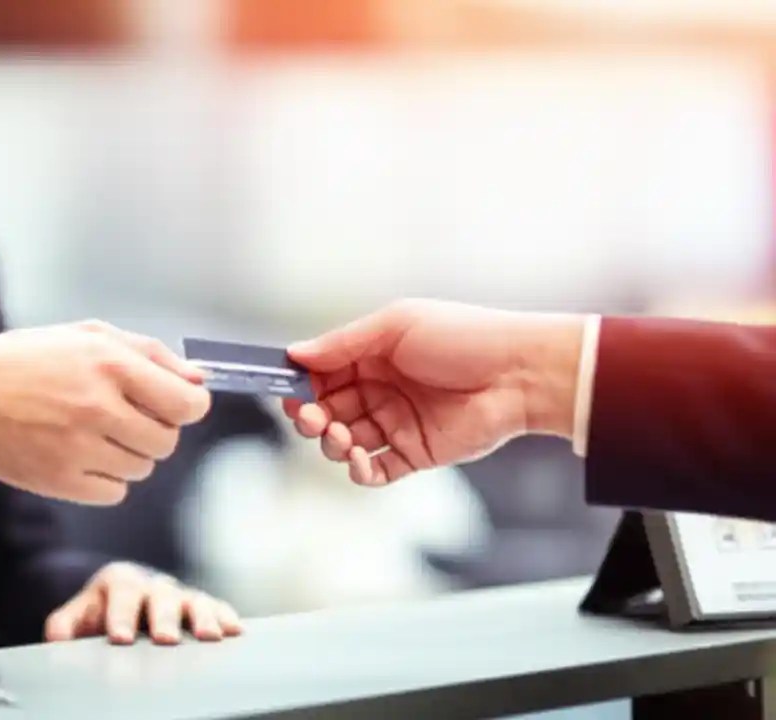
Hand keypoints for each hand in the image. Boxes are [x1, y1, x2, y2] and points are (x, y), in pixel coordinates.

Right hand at [0, 321, 210, 504]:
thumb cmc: (27, 360)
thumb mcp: (87, 335)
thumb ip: (149, 354)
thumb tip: (198, 380)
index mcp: (110, 365)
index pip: (187, 404)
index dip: (189, 406)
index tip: (177, 405)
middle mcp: (98, 408)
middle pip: (167, 441)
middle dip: (156, 430)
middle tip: (126, 417)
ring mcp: (79, 449)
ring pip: (143, 469)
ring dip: (129, 453)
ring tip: (94, 432)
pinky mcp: (61, 481)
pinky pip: (114, 492)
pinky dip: (106, 479)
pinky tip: (81, 455)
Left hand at [44, 562, 242, 644]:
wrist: (125, 598)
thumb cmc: (101, 611)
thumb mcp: (79, 614)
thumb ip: (65, 623)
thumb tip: (57, 638)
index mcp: (120, 581)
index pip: (121, 593)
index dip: (120, 615)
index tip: (119, 637)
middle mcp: (153, 584)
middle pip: (160, 597)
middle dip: (163, 618)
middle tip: (164, 639)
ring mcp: (179, 594)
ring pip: (193, 599)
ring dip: (202, 617)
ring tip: (209, 637)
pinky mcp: (200, 605)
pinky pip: (216, 606)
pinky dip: (226, 616)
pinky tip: (235, 631)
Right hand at [284, 300, 584, 486]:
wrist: (522, 374)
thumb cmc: (465, 338)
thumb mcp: (396, 325)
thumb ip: (343, 343)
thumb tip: (295, 354)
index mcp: (372, 356)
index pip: (321, 373)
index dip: (300, 384)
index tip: (287, 391)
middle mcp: (379, 390)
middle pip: (326, 411)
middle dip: (310, 417)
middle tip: (310, 417)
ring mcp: (395, 424)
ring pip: (343, 443)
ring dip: (332, 443)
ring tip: (342, 436)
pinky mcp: (414, 454)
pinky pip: (374, 471)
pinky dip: (358, 471)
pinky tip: (358, 460)